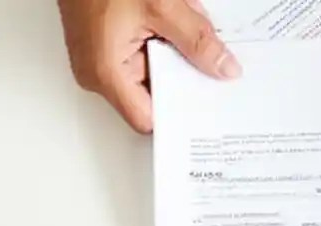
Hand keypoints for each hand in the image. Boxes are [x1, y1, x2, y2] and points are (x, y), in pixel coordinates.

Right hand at [57, 0, 240, 131]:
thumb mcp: (163, 6)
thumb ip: (198, 40)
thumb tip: (223, 67)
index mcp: (106, 73)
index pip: (149, 119)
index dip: (178, 114)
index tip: (205, 106)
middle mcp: (97, 73)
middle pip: (153, 95)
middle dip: (182, 75)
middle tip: (205, 60)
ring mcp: (98, 59)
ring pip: (150, 72)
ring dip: (171, 52)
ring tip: (179, 25)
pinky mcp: (103, 44)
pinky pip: (140, 54)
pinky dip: (159, 40)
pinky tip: (167, 20)